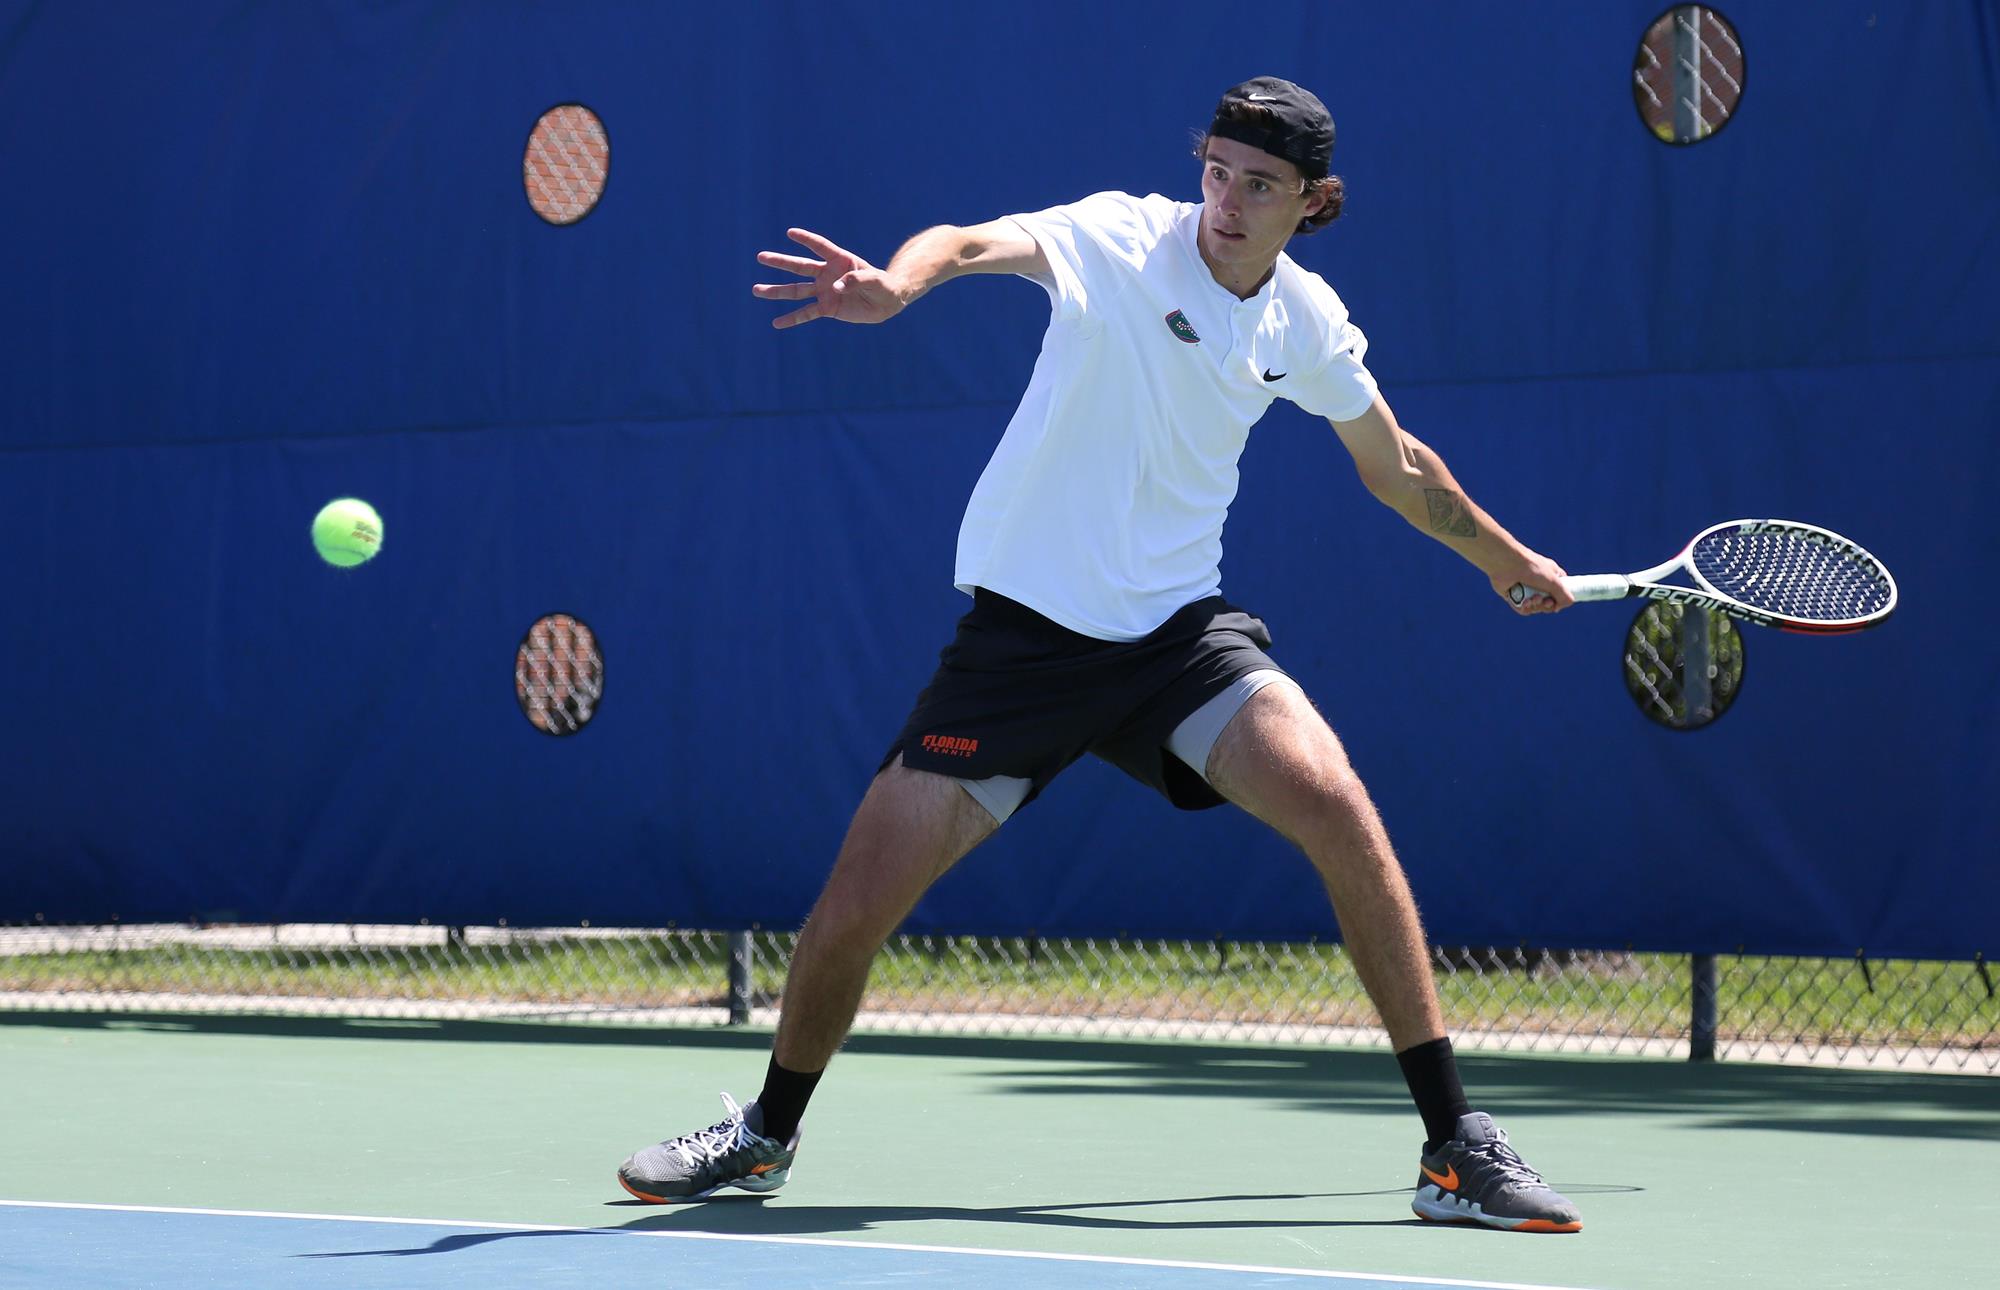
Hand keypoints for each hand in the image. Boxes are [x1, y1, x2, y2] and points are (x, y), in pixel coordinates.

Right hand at [752, 228, 907, 328]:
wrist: (886, 303)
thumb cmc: (882, 285)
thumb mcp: (874, 280)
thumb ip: (856, 280)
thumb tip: (836, 287)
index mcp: (839, 260)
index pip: (820, 247)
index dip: (806, 239)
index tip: (790, 232)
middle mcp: (827, 274)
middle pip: (800, 267)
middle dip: (780, 261)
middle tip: (760, 256)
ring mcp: (824, 291)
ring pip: (796, 290)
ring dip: (776, 291)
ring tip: (756, 290)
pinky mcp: (827, 308)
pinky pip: (806, 313)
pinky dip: (792, 319)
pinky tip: (776, 324)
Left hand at [1497, 554, 1572, 614]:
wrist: (1507, 564)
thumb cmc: (1532, 568)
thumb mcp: (1554, 581)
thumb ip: (1564, 596)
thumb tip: (1559, 608)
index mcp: (1552, 576)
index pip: (1560, 592)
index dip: (1559, 600)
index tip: (1557, 603)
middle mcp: (1539, 582)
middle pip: (1548, 603)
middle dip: (1547, 605)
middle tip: (1545, 602)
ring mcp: (1527, 589)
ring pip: (1535, 607)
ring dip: (1536, 606)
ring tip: (1532, 599)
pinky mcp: (1514, 595)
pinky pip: (1523, 608)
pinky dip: (1524, 608)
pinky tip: (1524, 602)